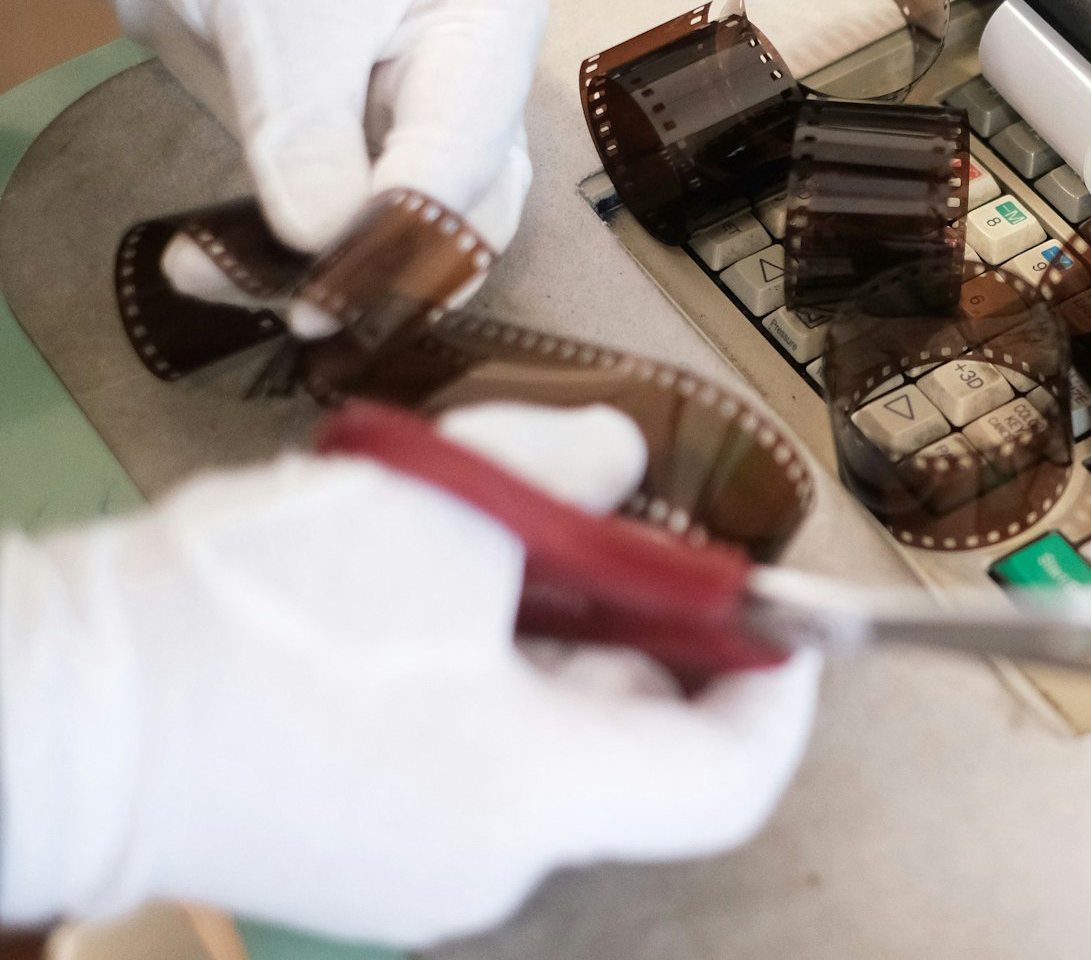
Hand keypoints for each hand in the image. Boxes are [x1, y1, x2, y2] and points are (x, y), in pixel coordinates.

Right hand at [0, 404, 820, 946]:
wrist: (56, 711)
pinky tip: (419, 601)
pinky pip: (463, 764)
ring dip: (550, 643)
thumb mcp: (437, 506)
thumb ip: (566, 469)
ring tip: (495, 544)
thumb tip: (622, 456)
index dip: (778, 688)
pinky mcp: (347, 856)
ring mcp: (410, 874)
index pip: (726, 777)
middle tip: (612, 534)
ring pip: (543, 749)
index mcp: (538, 798)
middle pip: (630, 750)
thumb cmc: (258, 617)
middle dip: (644, 633)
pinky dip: (480, 681)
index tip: (777, 606)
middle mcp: (489, 864)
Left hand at [45, 0, 545, 330]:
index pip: (468, 156)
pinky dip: (278, 259)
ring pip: (406, 240)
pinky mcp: (352, 155)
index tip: (329, 290)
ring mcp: (414, 128)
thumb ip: (306, 122)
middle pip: (463, 217)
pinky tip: (208, 265)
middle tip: (293, 311)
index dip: (405, 231)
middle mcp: (474, 91)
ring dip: (320, 277)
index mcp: (491, 27)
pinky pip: (338, 230)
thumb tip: (322, 242)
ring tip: (218, 280)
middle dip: (381, 273)